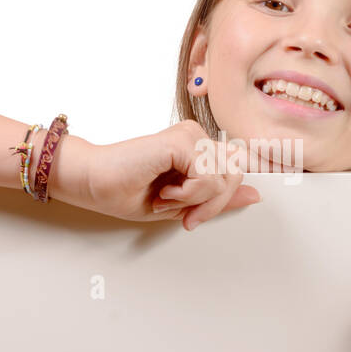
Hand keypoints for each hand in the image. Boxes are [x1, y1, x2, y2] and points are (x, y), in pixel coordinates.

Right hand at [83, 119, 260, 228]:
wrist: (94, 183)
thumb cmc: (127, 192)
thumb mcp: (184, 204)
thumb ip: (219, 198)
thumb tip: (256, 195)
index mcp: (199, 148)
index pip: (236, 171)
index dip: (224, 198)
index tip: (194, 217)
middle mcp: (197, 136)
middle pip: (236, 174)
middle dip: (214, 204)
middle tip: (185, 215)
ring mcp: (191, 135)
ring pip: (225, 176)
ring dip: (197, 200)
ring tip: (168, 199)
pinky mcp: (182, 139)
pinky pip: (208, 175)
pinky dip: (189, 194)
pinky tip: (166, 192)